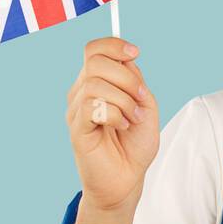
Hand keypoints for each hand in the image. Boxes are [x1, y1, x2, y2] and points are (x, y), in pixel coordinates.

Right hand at [65, 37, 159, 212]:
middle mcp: (82, 93)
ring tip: (134, 118)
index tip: (136, 52)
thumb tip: (126, 59)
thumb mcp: (145, 106)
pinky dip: (116, 114)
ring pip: (95, 83)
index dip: (114, 44)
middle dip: (126, 76)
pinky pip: (92, 107)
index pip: (94, 50)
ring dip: (124, 99)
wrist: (128, 179)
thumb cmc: (134, 145)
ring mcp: (76, 111)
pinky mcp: (77, 129)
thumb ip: (136, 81)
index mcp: (97, 83)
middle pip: (94, 61)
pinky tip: (123, 126)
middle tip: (142, 98)